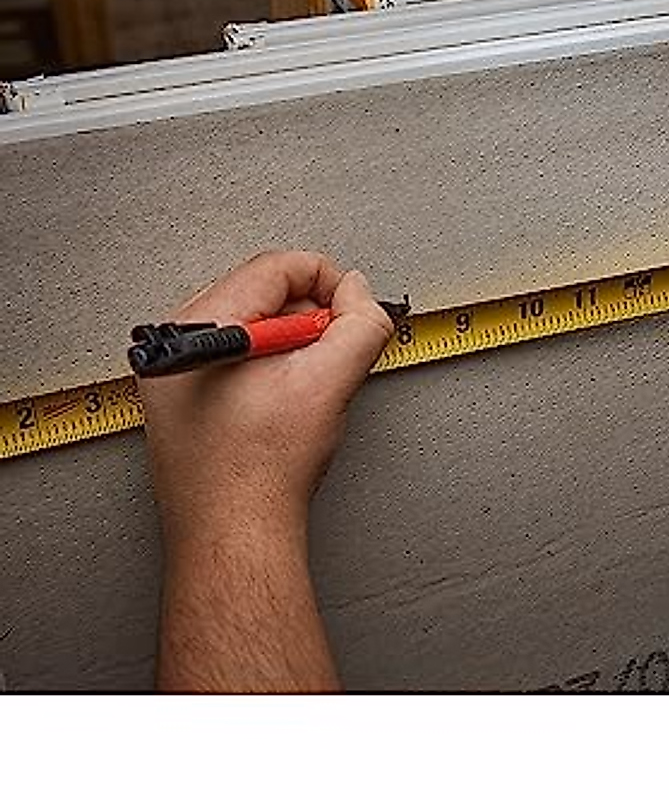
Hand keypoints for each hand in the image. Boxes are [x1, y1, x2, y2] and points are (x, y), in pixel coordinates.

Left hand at [139, 251, 394, 548]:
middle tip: (331, 358)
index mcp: (203, 323)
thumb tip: (360, 293)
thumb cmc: (263, 472)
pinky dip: (273, 368)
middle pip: (265, 292)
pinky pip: (240, 355)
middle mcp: (180, 339)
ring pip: (256, 324)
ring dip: (294, 346)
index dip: (330, 282)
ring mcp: (178, 368)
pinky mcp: (183, 394)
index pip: (278, 267)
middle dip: (311, 318)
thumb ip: (360, 322)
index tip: (354, 311)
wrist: (234, 533)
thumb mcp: (331, 381)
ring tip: (306, 388)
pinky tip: (284, 405)